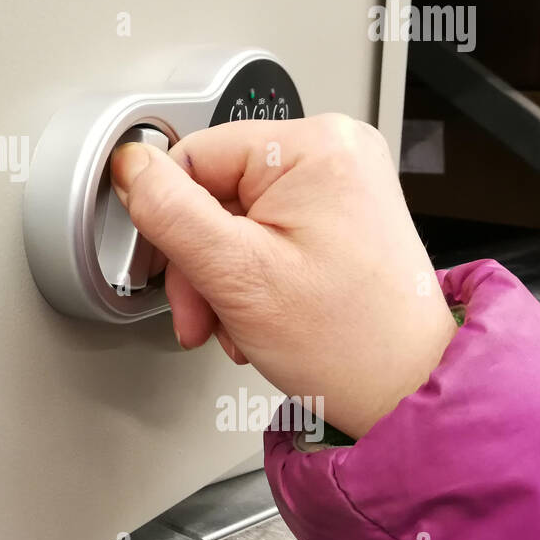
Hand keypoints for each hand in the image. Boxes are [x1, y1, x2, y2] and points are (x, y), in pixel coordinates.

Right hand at [110, 113, 456, 438]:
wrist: (411, 394)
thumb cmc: (350, 343)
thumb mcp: (236, 274)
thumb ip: (170, 212)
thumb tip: (129, 166)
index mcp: (315, 145)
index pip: (192, 157)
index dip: (168, 220)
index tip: (171, 273)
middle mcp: (334, 150)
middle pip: (212, 191)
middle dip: (197, 262)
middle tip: (202, 313)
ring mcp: (341, 183)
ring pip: (232, 218)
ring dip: (219, 278)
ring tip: (235, 323)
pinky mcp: (341, 214)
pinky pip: (264, 233)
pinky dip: (248, 278)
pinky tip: (255, 315)